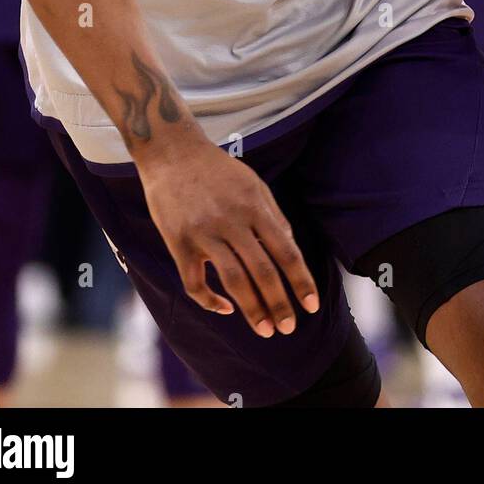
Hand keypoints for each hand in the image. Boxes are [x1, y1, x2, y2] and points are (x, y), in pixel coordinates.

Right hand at [138, 138, 319, 336]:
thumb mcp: (253, 184)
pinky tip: (225, 309)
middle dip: (279, 303)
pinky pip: (195, 283)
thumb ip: (273, 216)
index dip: (301, 281)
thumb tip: (290, 248)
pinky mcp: (178, 243)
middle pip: (262, 270)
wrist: (172, 153)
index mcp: (254, 205)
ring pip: (233, 280)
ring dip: (252, 310)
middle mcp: (232, 220)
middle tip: (288, 328)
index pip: (286, 251)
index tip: (311, 305)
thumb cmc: (218, 170)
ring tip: (265, 330)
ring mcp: (204, 233)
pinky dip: (211, 301)